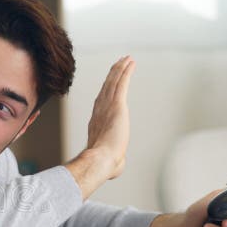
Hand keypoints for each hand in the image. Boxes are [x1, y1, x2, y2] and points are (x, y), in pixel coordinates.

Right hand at [65, 56, 135, 198]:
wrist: (101, 160)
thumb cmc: (105, 165)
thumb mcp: (111, 162)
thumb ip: (115, 160)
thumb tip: (119, 167)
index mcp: (96, 123)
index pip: (101, 102)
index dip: (106, 91)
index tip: (109, 83)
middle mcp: (99, 111)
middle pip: (106, 88)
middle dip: (112, 75)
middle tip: (118, 64)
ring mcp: (107, 107)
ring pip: (113, 82)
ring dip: (119, 69)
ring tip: (125, 59)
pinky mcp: (117, 105)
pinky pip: (121, 84)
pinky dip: (125, 72)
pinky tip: (130, 62)